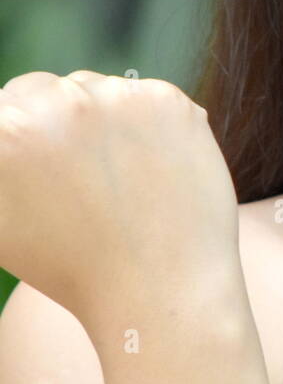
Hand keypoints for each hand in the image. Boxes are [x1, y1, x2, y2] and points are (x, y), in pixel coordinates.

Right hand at [0, 70, 241, 327]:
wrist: (160, 294)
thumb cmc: (71, 270)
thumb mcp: (1, 223)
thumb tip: (7, 144)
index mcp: (3, 132)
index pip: (3, 106)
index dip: (20, 141)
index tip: (42, 171)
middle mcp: (56, 102)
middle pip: (42, 89)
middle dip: (54, 124)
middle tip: (79, 180)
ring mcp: (116, 97)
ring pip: (94, 89)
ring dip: (100, 121)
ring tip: (117, 182)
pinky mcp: (166, 101)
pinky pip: (145, 99)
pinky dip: (148, 126)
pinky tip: (151, 172)